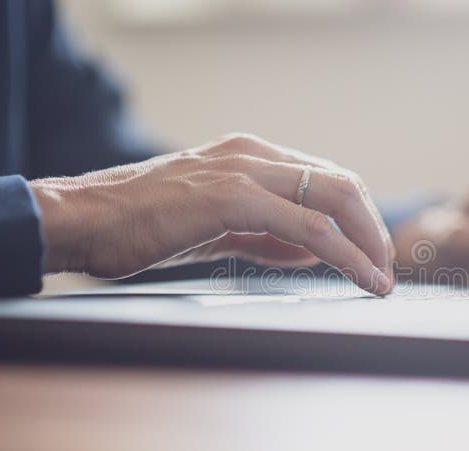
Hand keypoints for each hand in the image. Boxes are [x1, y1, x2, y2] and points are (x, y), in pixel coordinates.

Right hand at [30, 134, 394, 294]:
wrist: (81, 220)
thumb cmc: (139, 225)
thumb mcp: (215, 227)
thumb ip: (264, 235)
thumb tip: (311, 252)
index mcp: (250, 157)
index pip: (326, 179)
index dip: (358, 217)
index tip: (373, 252)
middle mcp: (253, 154)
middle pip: (342, 183)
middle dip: (373, 228)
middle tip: (386, 267)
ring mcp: (243, 171)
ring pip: (334, 200)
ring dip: (368, 242)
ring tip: (381, 277)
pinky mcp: (232, 197)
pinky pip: (308, 227)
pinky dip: (344, 254)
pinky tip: (361, 277)